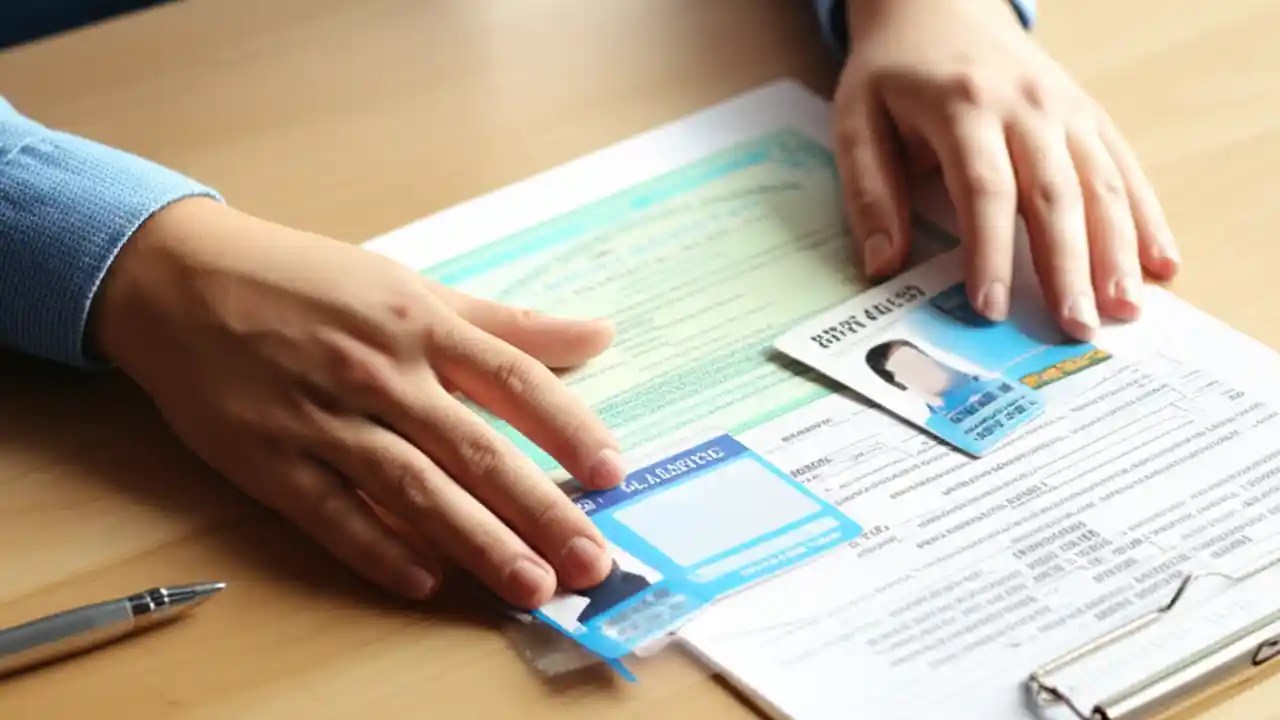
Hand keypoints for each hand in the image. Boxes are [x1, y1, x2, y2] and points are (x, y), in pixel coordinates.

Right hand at [91, 198, 627, 607]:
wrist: (181, 281)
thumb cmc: (308, 282)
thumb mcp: (409, 285)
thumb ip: (505, 322)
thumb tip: (596, 336)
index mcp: (420, 326)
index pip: (514, 381)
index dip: (569, 428)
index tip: (613, 473)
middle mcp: (381, 374)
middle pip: (476, 450)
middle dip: (540, 509)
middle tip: (590, 560)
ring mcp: (324, 421)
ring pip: (414, 491)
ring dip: (477, 542)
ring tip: (529, 586)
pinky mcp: (271, 461)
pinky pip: (334, 515)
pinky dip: (378, 551)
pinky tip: (425, 583)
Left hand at [834, 0, 1180, 339]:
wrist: (940, 5)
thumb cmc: (894, 73)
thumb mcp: (857, 121)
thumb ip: (870, 193)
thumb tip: (882, 266)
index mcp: (962, 106)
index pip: (985, 188)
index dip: (990, 251)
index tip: (990, 307)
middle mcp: (1025, 105)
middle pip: (1054, 192)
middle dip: (1068, 265)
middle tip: (1075, 326)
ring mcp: (1066, 108)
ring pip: (1102, 182)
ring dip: (1118, 251)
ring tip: (1125, 310)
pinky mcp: (1089, 114)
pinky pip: (1124, 167)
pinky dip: (1146, 218)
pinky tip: (1162, 265)